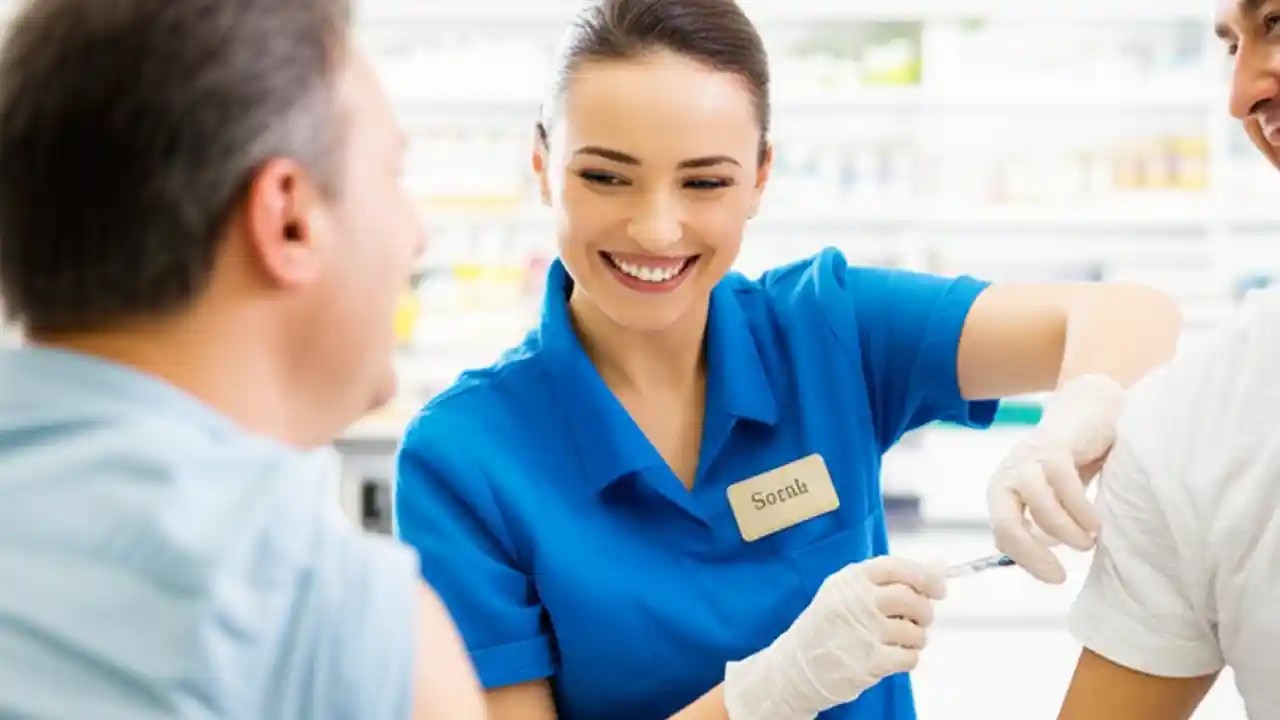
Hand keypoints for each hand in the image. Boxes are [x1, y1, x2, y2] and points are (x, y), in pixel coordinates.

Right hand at [723, 556, 946, 719]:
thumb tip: (937, 571)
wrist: (798, 666)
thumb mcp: (846, 592)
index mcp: (851, 579)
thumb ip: (886, 581)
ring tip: (899, 640)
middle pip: (911, 598)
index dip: (925, 576)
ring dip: (916, 638)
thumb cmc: (828, 626)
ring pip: (915, 631)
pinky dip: (908, 657)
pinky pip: (910, 657)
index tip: (938, 589)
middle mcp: (857, 601)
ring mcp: (864, 632)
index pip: (897, 567)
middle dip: (924, 611)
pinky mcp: (870, 662)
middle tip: (920, 619)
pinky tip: (892, 655)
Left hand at [987, 374, 1126, 583]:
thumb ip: (1043, 525)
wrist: (1092, 411)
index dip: (1026, 560)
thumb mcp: (1054, 498)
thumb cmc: (1074, 462)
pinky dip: (1079, 506)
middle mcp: (1010, 476)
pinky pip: (1061, 478)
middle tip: (1061, 574)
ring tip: (1088, 541)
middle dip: (1031, 553)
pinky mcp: (1054, 443)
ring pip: (1037, 501)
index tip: (1056, 577)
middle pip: (1006, 522)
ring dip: (1064, 529)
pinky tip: (1095, 521)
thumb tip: (1039, 561)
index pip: (1003, 534)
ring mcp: (1029, 458)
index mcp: (1004, 493)